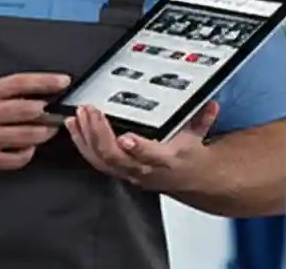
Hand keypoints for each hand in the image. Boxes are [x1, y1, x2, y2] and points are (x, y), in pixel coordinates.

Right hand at [0, 73, 69, 174]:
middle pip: (32, 110)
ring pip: (29, 136)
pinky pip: (16, 159)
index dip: (46, 81)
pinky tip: (27, 149)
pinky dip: (27, 154)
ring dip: (43, 134)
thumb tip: (32, 96)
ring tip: (46, 131)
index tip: (64, 81)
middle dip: (50, 113)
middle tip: (57, 114)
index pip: (21, 82)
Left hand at [65, 101, 218, 192]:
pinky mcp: (116, 170)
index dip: (138, 149)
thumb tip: (210, 105)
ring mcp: (128, 172)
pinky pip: (95, 160)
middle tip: (90, 111)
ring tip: (78, 115)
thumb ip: (202, 119)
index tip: (126, 138)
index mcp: (166, 160)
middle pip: (116, 158)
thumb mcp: (198, 136)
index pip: (151, 157)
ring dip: (86, 137)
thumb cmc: (188, 156)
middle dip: (99, 134)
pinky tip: (74, 127)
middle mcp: (144, 170)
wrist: (187, 180)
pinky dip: (81, 143)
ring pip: (101, 160)